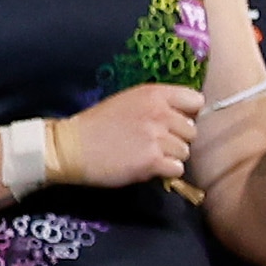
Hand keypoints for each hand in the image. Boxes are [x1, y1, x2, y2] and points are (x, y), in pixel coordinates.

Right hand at [51, 82, 200, 188]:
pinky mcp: (151, 160)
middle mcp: (159, 112)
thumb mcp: (128, 101)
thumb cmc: (98, 124)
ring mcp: (156, 137)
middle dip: (177, 139)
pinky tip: (147, 167)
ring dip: (170, 157)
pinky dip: (165, 172)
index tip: (175, 122)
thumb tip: (186, 115)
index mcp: (154, 94)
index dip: (188, 114)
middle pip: (192, 131)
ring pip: (185, 152)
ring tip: (146, 155)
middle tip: (154, 143)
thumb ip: (158, 104)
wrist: (70, 147)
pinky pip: (177, 169)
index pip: (195, 100)